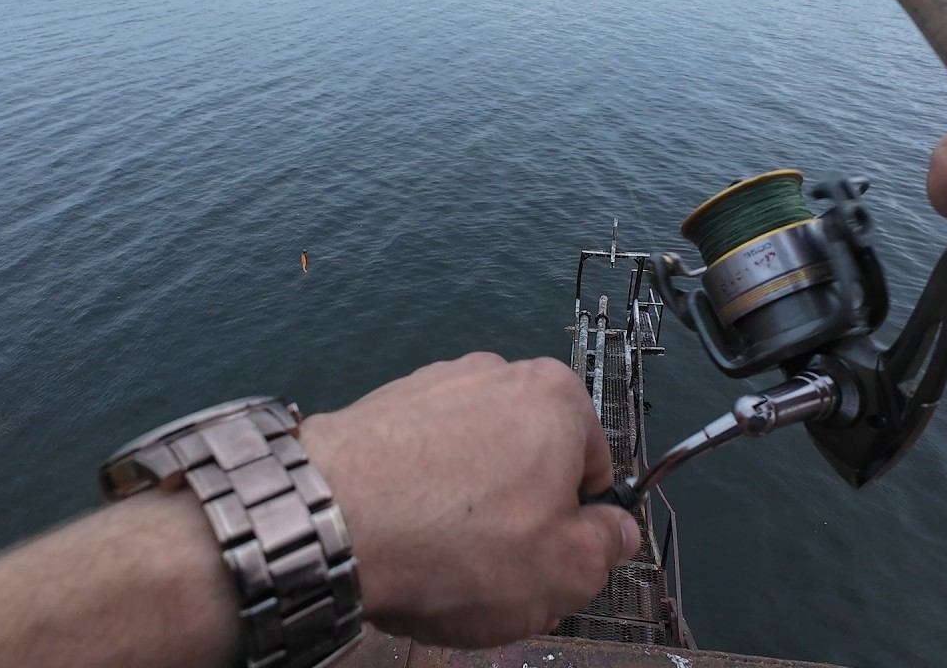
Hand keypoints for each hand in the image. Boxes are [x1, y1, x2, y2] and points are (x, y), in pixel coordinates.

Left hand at [298, 352, 639, 646]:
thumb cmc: (462, 546)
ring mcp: (434, 382)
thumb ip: (606, 548)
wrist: (330, 521)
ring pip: (475, 458)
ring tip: (440, 555)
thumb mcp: (564, 573)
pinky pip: (423, 456)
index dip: (577, 524)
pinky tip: (402, 533)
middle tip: (495, 567)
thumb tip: (616, 531)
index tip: (549, 559)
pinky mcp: (382, 403)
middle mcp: (499, 373)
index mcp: (558, 399)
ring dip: (469, 504)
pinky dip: (421, 491)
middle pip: (531, 458)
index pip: (593, 468)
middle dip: (522, 511)